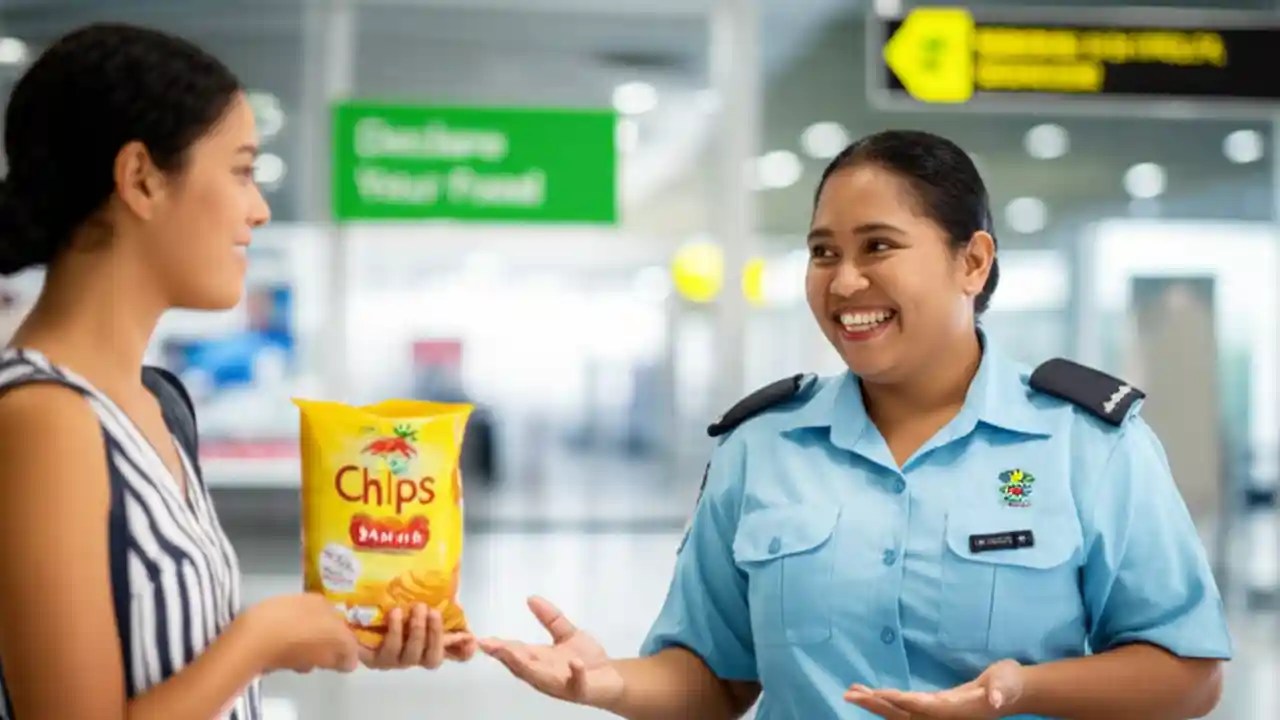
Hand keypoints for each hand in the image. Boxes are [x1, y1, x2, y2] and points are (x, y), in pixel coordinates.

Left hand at [242, 593, 360, 673]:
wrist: (255, 639)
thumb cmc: (303, 640)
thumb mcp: (338, 647)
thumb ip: (349, 652)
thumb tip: (350, 660)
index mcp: (325, 601)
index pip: (340, 623)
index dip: (341, 643)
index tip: (337, 660)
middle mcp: (304, 599)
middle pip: (319, 628)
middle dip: (320, 647)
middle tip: (318, 663)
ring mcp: (281, 608)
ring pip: (300, 634)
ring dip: (302, 649)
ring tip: (297, 665)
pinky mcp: (261, 621)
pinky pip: (280, 638)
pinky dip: (284, 648)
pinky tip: (279, 659)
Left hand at [359, 604, 478, 669]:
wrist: (350, 610)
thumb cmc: (389, 602)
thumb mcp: (414, 599)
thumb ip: (433, 600)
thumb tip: (455, 591)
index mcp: (425, 644)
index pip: (450, 653)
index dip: (463, 652)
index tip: (472, 640)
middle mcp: (413, 656)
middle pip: (432, 658)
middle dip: (435, 634)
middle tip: (431, 610)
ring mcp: (395, 660)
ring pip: (412, 655)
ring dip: (417, 631)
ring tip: (416, 608)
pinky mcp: (376, 659)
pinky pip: (389, 649)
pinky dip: (395, 630)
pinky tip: (395, 613)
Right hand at [478, 596, 623, 707]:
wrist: (612, 679)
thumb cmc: (586, 658)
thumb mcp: (566, 634)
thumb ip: (550, 618)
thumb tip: (530, 597)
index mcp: (540, 660)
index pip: (516, 653)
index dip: (499, 646)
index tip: (482, 639)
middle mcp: (545, 674)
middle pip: (522, 666)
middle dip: (506, 656)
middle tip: (489, 645)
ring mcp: (562, 683)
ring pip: (541, 677)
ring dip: (528, 666)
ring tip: (514, 652)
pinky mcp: (581, 689)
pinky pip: (577, 682)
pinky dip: (575, 673)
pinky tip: (574, 662)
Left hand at [845, 659, 1023, 719]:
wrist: (1014, 691)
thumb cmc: (1010, 683)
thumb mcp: (1007, 682)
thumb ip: (1002, 690)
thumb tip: (996, 699)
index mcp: (957, 709)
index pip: (926, 707)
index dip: (904, 702)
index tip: (881, 694)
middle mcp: (944, 716)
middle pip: (904, 714)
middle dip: (878, 704)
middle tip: (850, 693)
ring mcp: (938, 714)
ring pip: (901, 713)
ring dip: (876, 704)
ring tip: (851, 692)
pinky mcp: (935, 708)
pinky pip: (905, 708)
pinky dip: (887, 702)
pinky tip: (872, 695)